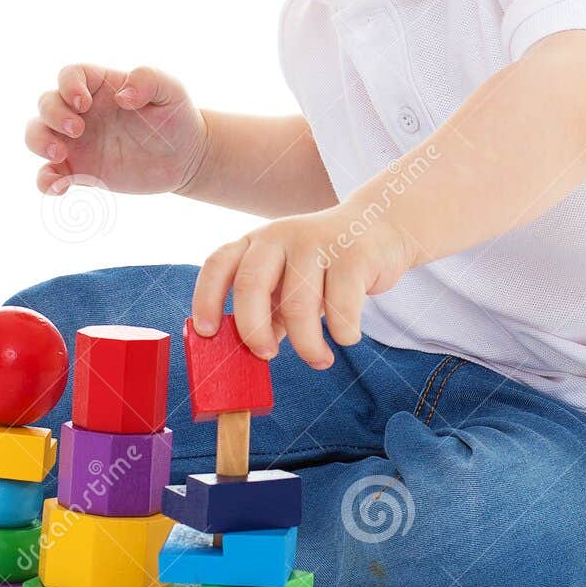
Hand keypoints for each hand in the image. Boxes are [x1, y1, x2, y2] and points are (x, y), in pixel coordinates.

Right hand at [26, 63, 207, 197]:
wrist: (185, 158)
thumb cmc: (176, 117)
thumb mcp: (172, 91)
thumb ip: (149, 80)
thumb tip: (122, 96)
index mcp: (99, 86)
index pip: (69, 75)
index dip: (67, 85)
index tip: (83, 103)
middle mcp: (82, 112)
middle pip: (46, 103)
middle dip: (52, 115)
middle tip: (78, 131)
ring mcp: (77, 142)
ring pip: (37, 135)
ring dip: (39, 142)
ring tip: (59, 154)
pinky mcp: (80, 171)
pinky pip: (51, 174)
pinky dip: (46, 181)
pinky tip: (59, 186)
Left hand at [189, 204, 414, 369]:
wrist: (379, 227)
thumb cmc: (324, 265)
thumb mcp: (287, 279)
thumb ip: (268, 310)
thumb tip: (248, 356)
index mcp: (257, 242)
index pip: (219, 264)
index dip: (206, 298)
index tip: (207, 333)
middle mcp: (280, 236)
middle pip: (251, 284)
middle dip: (254, 329)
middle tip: (266, 355)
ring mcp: (316, 242)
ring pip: (299, 305)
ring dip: (308, 345)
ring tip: (319, 359)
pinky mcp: (353, 255)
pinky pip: (342, 308)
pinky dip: (343, 333)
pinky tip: (347, 335)